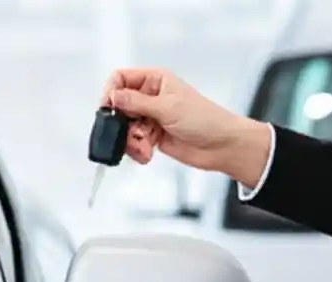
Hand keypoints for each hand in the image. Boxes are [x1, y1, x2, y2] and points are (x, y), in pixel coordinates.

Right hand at [102, 67, 271, 186]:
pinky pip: (134, 142)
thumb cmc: (205, 120)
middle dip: (122, 123)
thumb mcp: (167, 107)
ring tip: (144, 146)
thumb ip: (137, 102)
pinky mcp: (153, 136)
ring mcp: (151, 117)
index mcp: (156, 80)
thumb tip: (113, 96)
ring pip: (125, 127)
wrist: (221, 146)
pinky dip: (138, 149)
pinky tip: (148, 152)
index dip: (112, 92)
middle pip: (120, 106)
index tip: (109, 108)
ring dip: (132, 140)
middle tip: (130, 132)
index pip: (122, 78)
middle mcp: (151, 96)